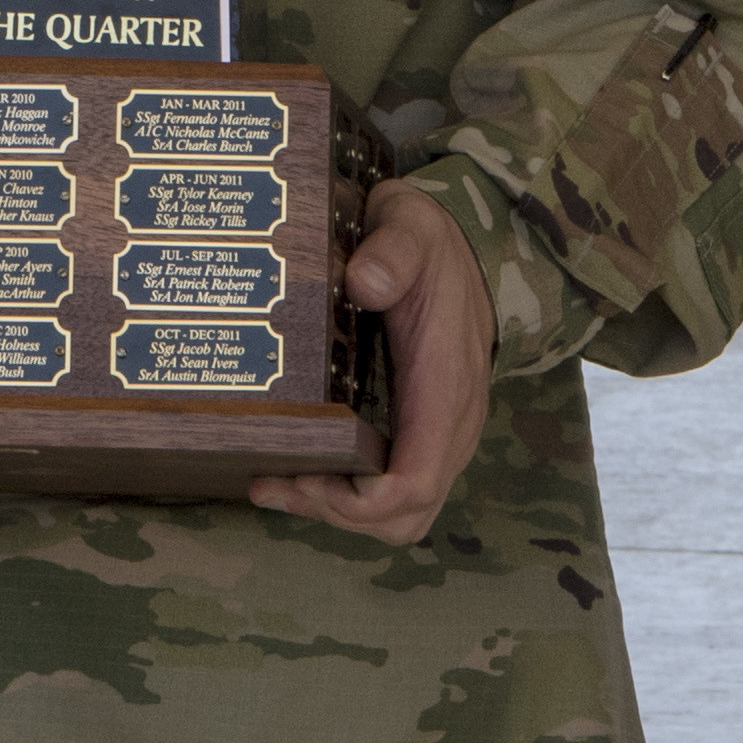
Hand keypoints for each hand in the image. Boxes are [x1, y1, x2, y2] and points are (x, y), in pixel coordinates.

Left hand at [251, 183, 484, 546]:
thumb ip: (393, 250)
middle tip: (273, 480)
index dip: (355, 500)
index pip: (413, 480)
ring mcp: (443, 437)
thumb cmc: (431, 244)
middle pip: (403, 514)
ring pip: (402, 515)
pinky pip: (399, 494)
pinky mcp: (427, 436)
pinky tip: (303, 473)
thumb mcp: (412, 227)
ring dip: (340, 512)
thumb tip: (363, 282)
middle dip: (336, 512)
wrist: (469, 250)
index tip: (300, 475)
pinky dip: (351, 498)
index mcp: (446, 386)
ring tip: (277, 483)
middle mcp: (452, 426)